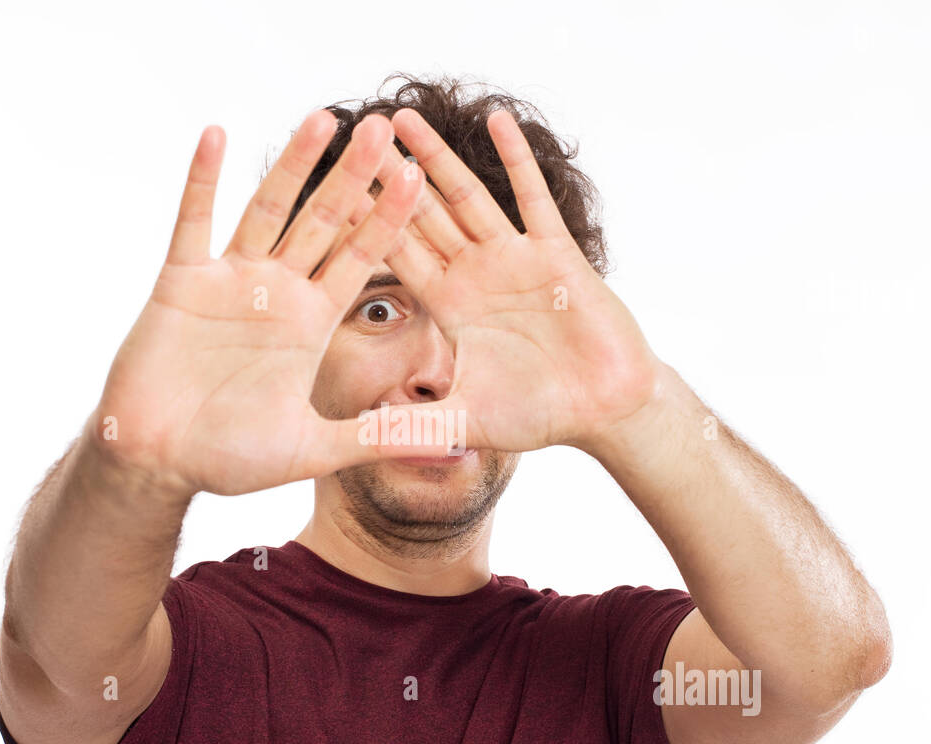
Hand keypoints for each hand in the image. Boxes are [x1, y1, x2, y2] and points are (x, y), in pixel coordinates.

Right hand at [89, 110, 429, 495]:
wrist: (159, 463)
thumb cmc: (232, 460)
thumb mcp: (315, 450)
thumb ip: (378, 440)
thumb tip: (451, 447)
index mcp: (312, 324)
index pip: (359, 260)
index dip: (387, 221)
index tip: (418, 178)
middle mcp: (277, 293)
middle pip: (322, 223)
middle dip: (353, 178)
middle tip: (385, 128)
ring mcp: (230, 282)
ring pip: (267, 211)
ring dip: (292, 165)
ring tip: (323, 117)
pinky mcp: (182, 282)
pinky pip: (193, 222)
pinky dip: (202, 180)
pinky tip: (217, 134)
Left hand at [358, 107, 665, 455]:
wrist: (603, 408)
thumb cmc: (538, 415)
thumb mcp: (467, 419)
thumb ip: (418, 424)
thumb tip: (363, 439)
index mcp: (449, 306)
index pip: (396, 256)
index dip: (363, 225)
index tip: (327, 190)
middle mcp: (474, 274)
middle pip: (421, 216)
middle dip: (388, 178)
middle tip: (352, 135)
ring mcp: (513, 258)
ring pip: (465, 196)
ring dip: (435, 157)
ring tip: (401, 118)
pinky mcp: (554, 251)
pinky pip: (530, 198)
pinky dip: (515, 160)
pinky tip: (496, 119)